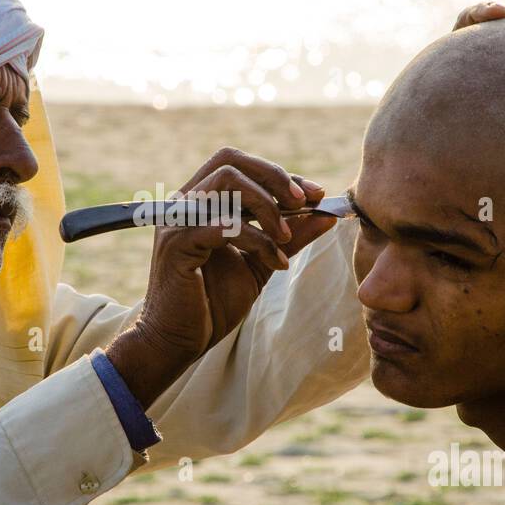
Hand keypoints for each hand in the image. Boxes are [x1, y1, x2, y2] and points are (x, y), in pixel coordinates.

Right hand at [106, 147, 334, 407]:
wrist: (178, 342)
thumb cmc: (213, 304)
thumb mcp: (260, 263)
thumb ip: (290, 237)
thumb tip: (327, 214)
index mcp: (200, 202)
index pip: (240, 166)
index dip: (279, 174)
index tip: (315, 193)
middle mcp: (184, 203)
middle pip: (230, 162)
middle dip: (274, 178)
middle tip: (304, 203)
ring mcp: (177, 221)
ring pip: (226, 185)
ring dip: (267, 208)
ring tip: (286, 239)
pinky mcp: (177, 244)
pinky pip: (224, 226)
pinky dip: (258, 241)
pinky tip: (276, 264)